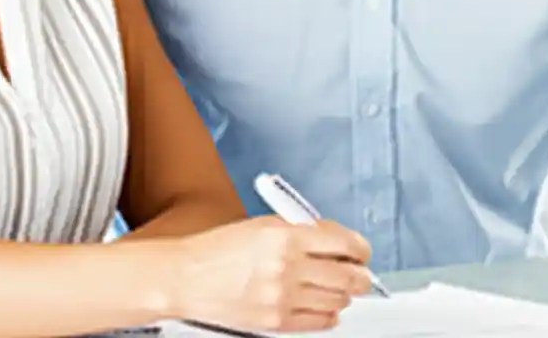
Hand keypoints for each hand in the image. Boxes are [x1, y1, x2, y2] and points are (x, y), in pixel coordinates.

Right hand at [173, 216, 373, 332]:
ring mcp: (282, 297)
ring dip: (345, 294)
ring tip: (340, 288)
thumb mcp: (265, 225)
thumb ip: (304, 231)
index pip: (345, 243)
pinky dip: (330, 315)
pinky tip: (326, 306)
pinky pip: (320, 322)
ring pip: (338, 300)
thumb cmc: (219, 249)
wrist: (185, 277)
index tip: (362, 253)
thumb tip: (338, 241)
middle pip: (349, 276)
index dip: (361, 249)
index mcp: (286, 235)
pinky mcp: (275, 322)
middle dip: (361, 275)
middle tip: (361, 273)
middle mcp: (287, 266)